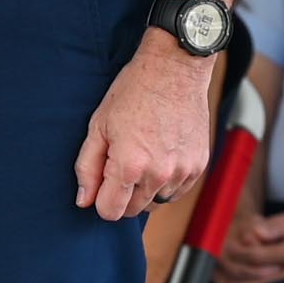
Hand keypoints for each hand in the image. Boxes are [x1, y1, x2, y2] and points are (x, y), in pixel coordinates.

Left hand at [74, 42, 213, 221]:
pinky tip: (160, 154)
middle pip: (133, 210)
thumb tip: (84, 200)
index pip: (110, 212)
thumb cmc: (133, 93)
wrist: (174, 70)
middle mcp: (159, 174)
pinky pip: (177, 190)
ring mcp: (183, 171)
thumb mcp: (98, 126)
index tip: (102, 182)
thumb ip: (87, 168)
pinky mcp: (199, 165)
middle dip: (121, 194)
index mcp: (129, 165)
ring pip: (156, 201)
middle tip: (120, 161)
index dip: (101, 200)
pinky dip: (166, 181)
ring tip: (142, 154)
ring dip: (145, 188)